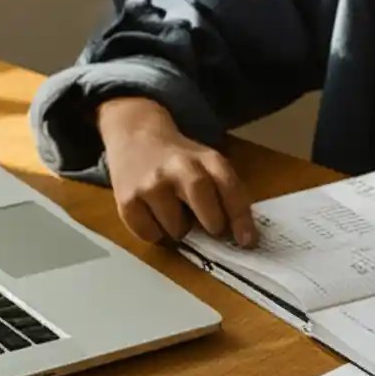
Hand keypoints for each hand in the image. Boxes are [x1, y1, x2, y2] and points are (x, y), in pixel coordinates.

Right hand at [96, 97, 257, 246]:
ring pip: (175, 228)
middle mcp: (179, 168)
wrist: (135, 135)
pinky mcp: (127, 200)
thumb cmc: (178, 159)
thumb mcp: (206, 163)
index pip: (229, 189)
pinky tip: (154, 215)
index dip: (240, 217)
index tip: (247, 240)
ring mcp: (151, 185)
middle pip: (204, 207)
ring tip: (173, 214)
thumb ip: (223, 192)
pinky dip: (155, 233)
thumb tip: (239, 236)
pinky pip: (149, 234)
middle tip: (209, 228)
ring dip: (179, 231)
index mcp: (207, 160)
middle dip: (211, 225)